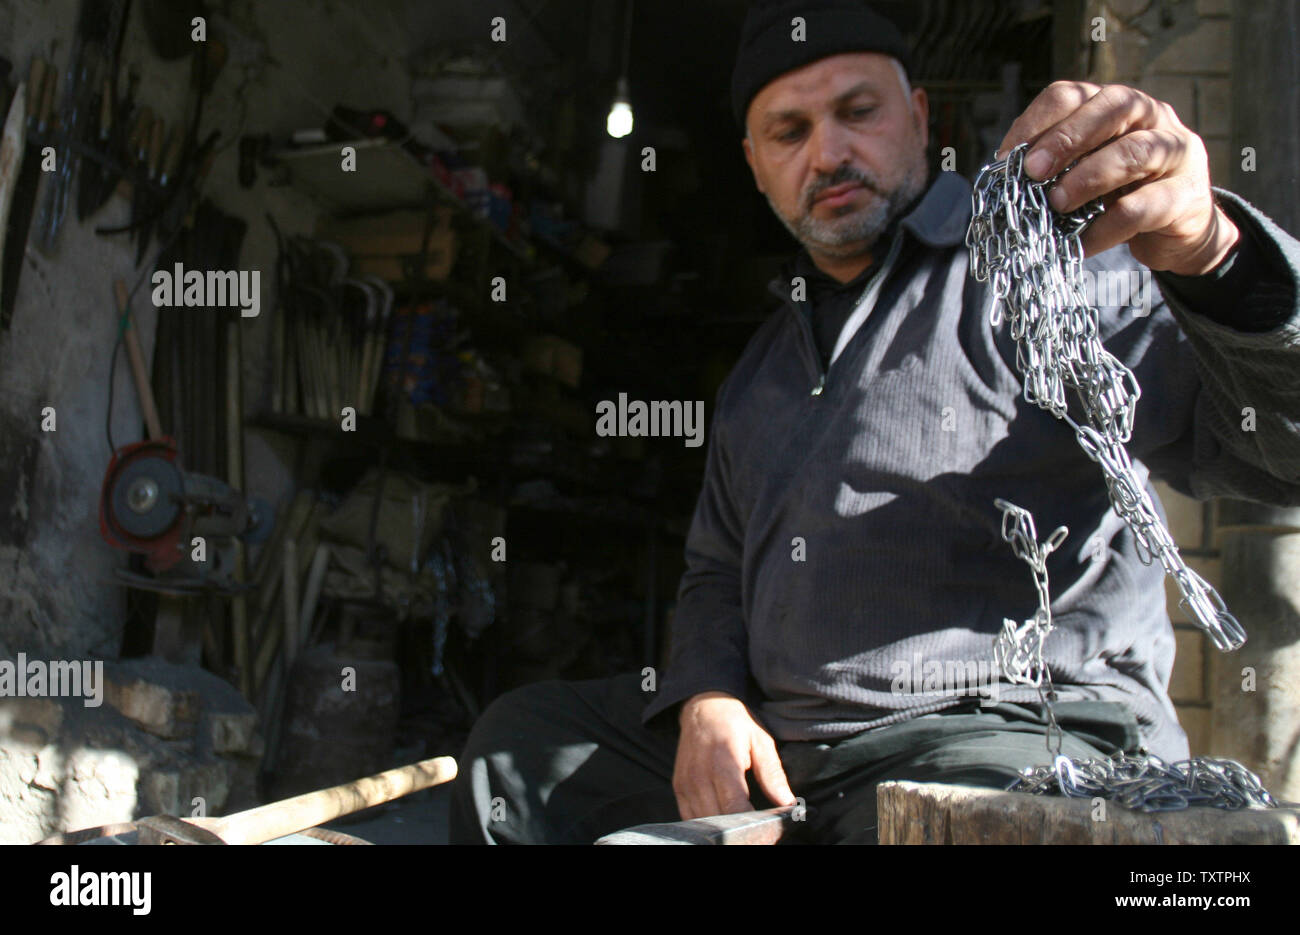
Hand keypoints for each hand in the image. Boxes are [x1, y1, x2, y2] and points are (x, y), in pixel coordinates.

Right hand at [672, 691, 795, 819]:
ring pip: (702, 823)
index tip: (767, 829)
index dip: (752, 824)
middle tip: (757, 830)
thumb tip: (788, 803)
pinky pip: (689, 817)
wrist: (704, 707)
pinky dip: (705, 824)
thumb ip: (772, 774)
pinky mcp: (678, 787)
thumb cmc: (735, 723)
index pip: (735, 808)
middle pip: (718, 821)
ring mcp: (686, 783)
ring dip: (722, 830)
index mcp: (723, 763)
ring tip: (741, 827)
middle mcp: (700, 776)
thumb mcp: (760, 741)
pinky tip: (721, 821)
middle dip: (740, 830)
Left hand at [996, 81, 1239, 275]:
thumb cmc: (1122, 195)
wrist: (1180, 232)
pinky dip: (1105, 228)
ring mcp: (1176, 153)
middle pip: (1113, 107)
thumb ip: (1056, 167)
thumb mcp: (1086, 173)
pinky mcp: (1186, 196)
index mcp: (1117, 107)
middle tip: (1032, 171)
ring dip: (1089, 177)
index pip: (1074, 94)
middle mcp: (1152, 118)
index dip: (1037, 121)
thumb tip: (1004, 177)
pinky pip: (1143, 207)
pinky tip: (1079, 243)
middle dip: (1066, 138)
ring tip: (1057, 203)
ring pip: (1135, 151)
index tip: (1006, 156)